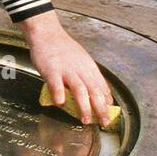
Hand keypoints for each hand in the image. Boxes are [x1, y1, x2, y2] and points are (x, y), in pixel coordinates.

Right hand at [20, 11, 112, 126]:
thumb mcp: (81, 59)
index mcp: (88, 67)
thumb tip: (98, 91)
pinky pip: (56, 84)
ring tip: (85, 119)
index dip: (106, 102)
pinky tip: (60, 104)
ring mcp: (66, 70)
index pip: (101, 86)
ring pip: (79, 90)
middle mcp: (80, 69)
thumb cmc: (63, 48)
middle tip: (104, 122)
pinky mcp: (51, 70)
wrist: (47, 33)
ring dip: (84, 106)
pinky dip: (59, 95)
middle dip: (100, 109)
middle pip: (94, 91)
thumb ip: (88, 74)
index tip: (110, 114)